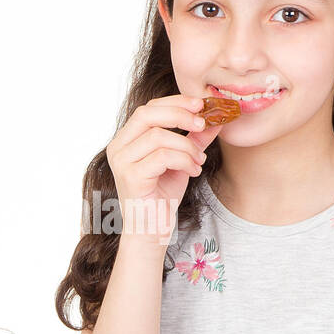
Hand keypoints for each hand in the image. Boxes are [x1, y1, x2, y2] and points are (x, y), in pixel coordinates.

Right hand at [105, 96, 223, 240]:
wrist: (152, 231)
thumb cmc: (161, 197)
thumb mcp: (181, 161)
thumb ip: (193, 139)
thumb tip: (215, 118)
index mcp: (126, 139)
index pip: (149, 108)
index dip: (176, 102)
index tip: (201, 104)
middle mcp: (118, 147)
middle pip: (148, 113)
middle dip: (180, 114)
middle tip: (203, 123)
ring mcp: (122, 162)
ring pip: (158, 136)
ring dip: (187, 145)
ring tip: (199, 160)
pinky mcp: (131, 177)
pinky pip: (163, 156)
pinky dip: (184, 160)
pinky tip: (193, 171)